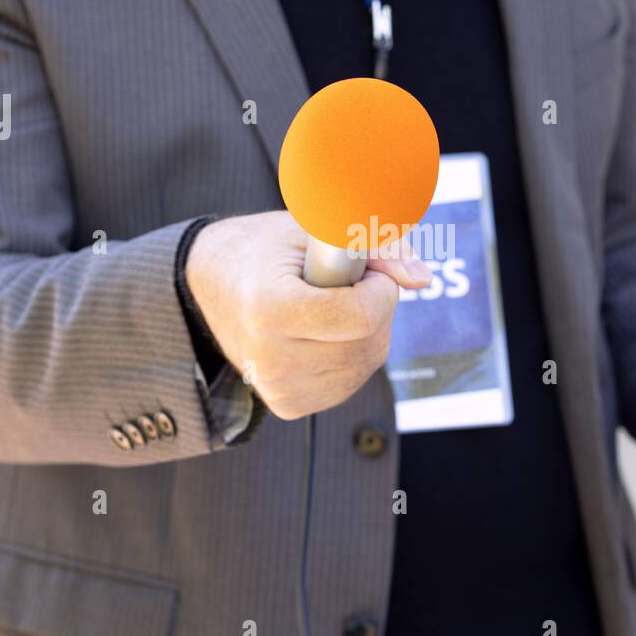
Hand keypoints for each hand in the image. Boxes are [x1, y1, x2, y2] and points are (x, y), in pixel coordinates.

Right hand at [185, 211, 431, 419]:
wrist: (212, 285)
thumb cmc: (265, 250)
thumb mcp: (314, 230)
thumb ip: (376, 247)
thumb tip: (423, 279)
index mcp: (268, 309)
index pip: (360, 317)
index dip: (379, 289)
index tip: (367, 272)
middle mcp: (269, 359)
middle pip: (367, 344)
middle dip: (376, 308)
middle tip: (349, 284)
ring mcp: (278, 389)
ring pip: (365, 364)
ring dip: (367, 332)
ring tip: (332, 306)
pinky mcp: (287, 406)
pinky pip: (350, 381)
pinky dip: (352, 354)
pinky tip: (324, 333)